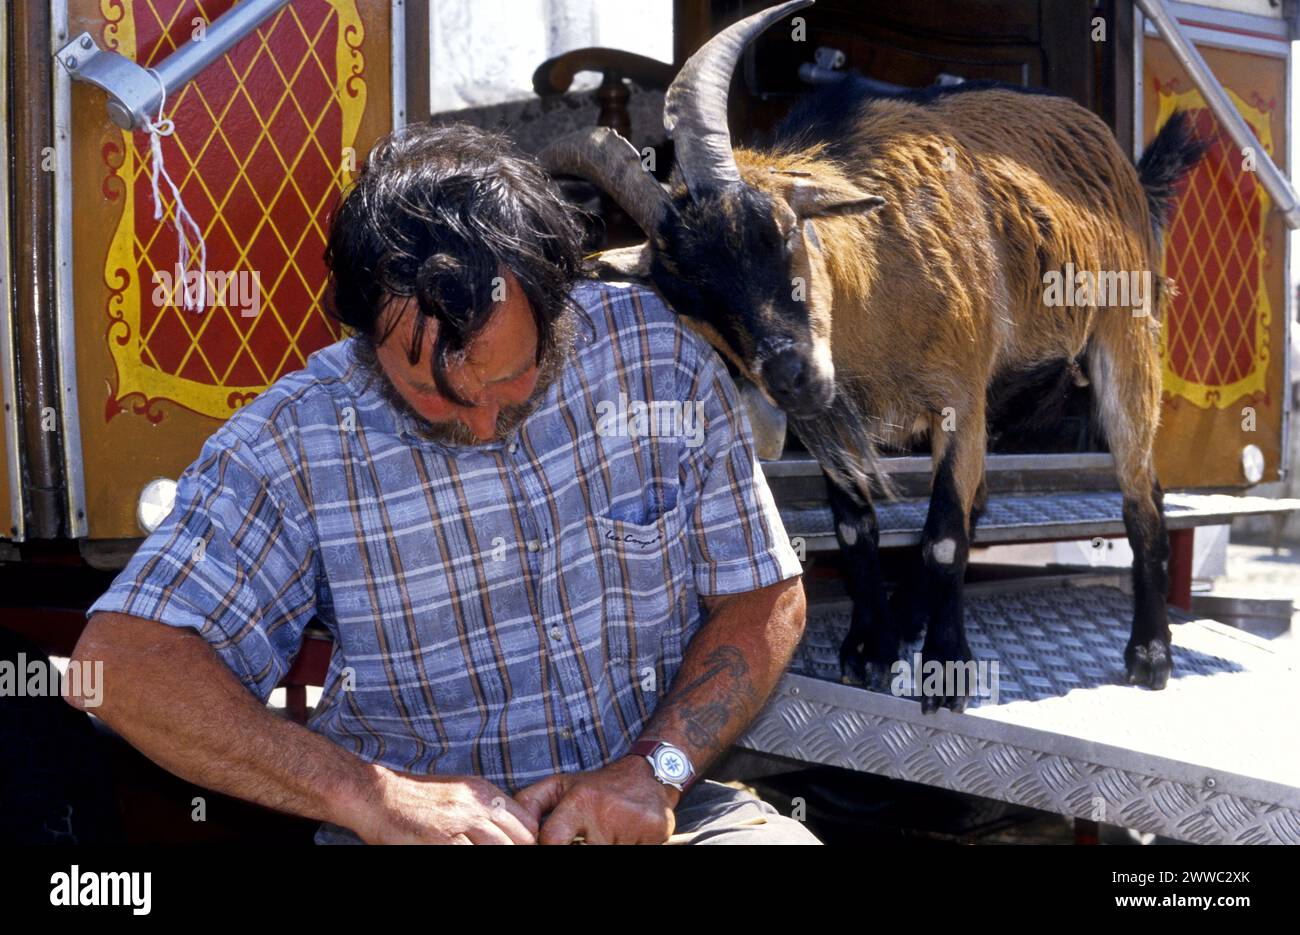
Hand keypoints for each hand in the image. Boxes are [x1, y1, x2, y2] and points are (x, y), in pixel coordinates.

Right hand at [347, 766, 538, 843]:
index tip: (519, 850)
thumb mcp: (458, 795)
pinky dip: (475, 859)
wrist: (377, 794)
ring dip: (499, 857)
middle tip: (508, 860)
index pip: (527, 825)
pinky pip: (472, 855)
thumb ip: (483, 812)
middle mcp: (477, 804)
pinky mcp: (442, 839)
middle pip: (520, 840)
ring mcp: (461, 821)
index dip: (526, 844)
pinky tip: (464, 859)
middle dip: (517, 853)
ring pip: (501, 849)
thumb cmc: (416, 800)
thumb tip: (507, 835)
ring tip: (490, 862)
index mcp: (484, 792)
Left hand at [515, 756, 678, 843]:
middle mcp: (605, 811)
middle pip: (585, 852)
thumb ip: (530, 802)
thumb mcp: (560, 786)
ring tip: (609, 832)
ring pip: (608, 853)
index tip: (559, 842)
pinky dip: (627, 847)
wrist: (648, 775)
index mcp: (578, 800)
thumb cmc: (597, 787)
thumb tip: (516, 830)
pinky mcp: (655, 831)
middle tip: (589, 835)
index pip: (553, 840)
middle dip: (585, 845)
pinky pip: (634, 853)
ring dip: (607, 846)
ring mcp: (632, 823)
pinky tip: (627, 835)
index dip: (552, 846)